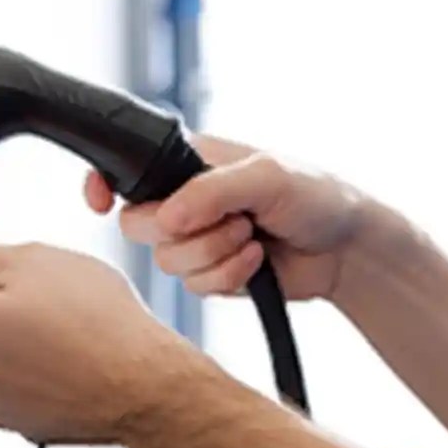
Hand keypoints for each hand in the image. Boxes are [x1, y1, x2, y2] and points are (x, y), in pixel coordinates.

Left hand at [0, 229, 201, 445]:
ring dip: (30, 343)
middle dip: (12, 310)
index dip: (2, 278)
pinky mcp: (27, 424)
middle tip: (58, 303)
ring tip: (74, 333)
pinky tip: (79, 360)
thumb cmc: (95, 323)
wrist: (143, 384)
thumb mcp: (28, 260)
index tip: (34, 282)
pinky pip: (28, 385)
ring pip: (5, 356)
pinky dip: (47, 373)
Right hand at [84, 134, 376, 301]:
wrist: (348, 249)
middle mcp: (186, 198)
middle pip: (136, 224)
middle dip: (183, 232)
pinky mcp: (212, 273)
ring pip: (165, 261)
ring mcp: (198, 238)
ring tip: (252, 238)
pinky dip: (226, 277)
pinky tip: (257, 261)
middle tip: (230, 222)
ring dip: (213, 255)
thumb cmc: (316, 195)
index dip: (103, 183)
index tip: (100, 202)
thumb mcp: (268, 175)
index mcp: (191, 160)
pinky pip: (192, 287)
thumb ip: (213, 190)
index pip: (127, 166)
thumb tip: (167, 215)